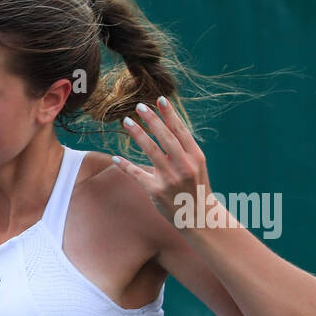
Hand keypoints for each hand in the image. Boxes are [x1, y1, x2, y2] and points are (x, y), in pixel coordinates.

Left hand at [113, 99, 212, 226]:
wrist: (198, 216)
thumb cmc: (194, 187)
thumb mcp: (196, 165)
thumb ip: (182, 149)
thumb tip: (164, 128)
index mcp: (195, 156)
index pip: (181, 131)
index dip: (170, 115)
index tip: (160, 99)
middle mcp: (184, 165)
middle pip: (166, 138)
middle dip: (152, 120)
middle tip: (140, 106)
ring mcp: (170, 178)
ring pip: (151, 151)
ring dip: (138, 134)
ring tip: (127, 121)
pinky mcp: (156, 191)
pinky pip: (137, 174)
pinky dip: (126, 165)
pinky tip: (116, 157)